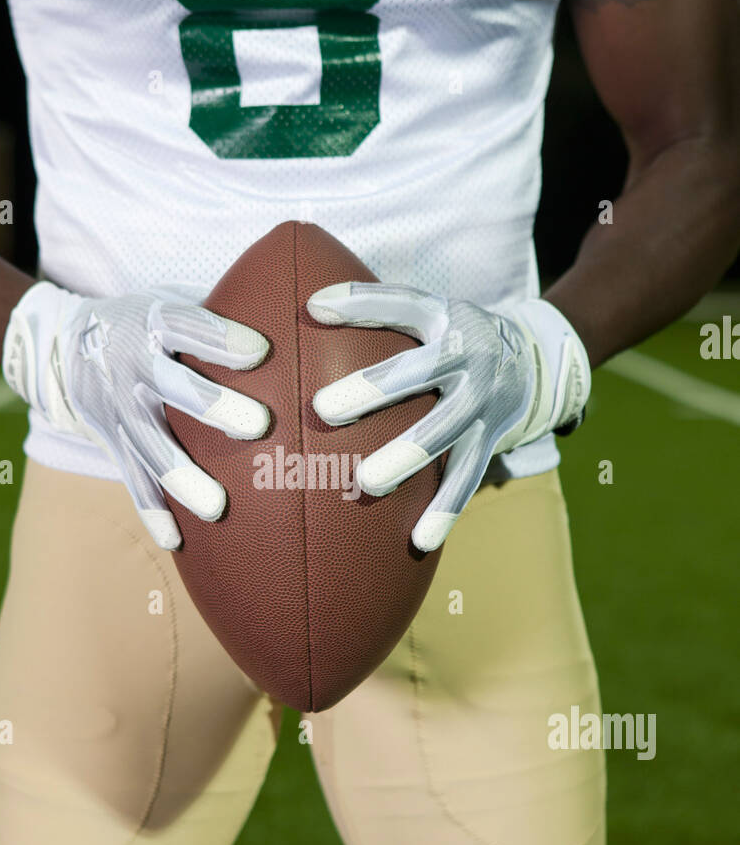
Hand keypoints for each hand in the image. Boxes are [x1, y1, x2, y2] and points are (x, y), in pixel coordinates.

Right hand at [2, 280, 269, 548]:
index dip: (221, 338)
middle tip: (259, 425)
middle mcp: (132, 364)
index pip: (187, 326)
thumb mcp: (170, 301)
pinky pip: (132, 479)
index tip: (259, 352)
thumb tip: (303, 314)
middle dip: (215, 406)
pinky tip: (176, 540)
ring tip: (218, 508)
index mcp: (153, 321)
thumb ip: (221, 311)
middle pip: (174, 387)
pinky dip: (151, 509)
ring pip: (151, 445)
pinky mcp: (111, 441)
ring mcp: (118, 407)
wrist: (64, 345)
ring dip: (184, 476)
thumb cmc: (147, 324)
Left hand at [307, 283, 589, 551]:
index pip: (402, 305)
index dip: (361, 303)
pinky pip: (466, 477)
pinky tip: (419, 541)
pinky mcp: (491, 440)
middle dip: (374, 389)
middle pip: (422, 371)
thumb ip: (376, 308)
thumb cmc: (454, 335)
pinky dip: (445, 509)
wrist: (534, 360)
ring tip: (367, 483)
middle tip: (324, 410)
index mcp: (447, 319)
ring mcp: (483, 402)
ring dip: (407, 456)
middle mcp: (472, 356)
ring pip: (446, 431)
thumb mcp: (429, 312)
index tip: (315, 309)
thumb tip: (311, 305)